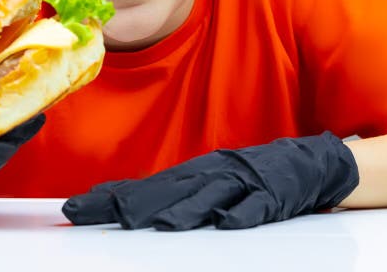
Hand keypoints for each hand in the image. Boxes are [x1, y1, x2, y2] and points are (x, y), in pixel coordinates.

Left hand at [62, 132, 358, 229]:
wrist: (310, 162)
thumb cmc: (254, 176)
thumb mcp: (212, 183)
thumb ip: (180, 196)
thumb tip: (136, 210)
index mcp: (196, 172)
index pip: (145, 186)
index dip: (110, 197)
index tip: (76, 208)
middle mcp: (213, 173)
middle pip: (165, 190)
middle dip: (128, 203)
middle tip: (94, 213)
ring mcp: (244, 181)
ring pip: (208, 196)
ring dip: (183, 210)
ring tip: (156, 224)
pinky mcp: (274, 194)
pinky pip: (258, 206)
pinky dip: (243, 213)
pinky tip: (230, 223)